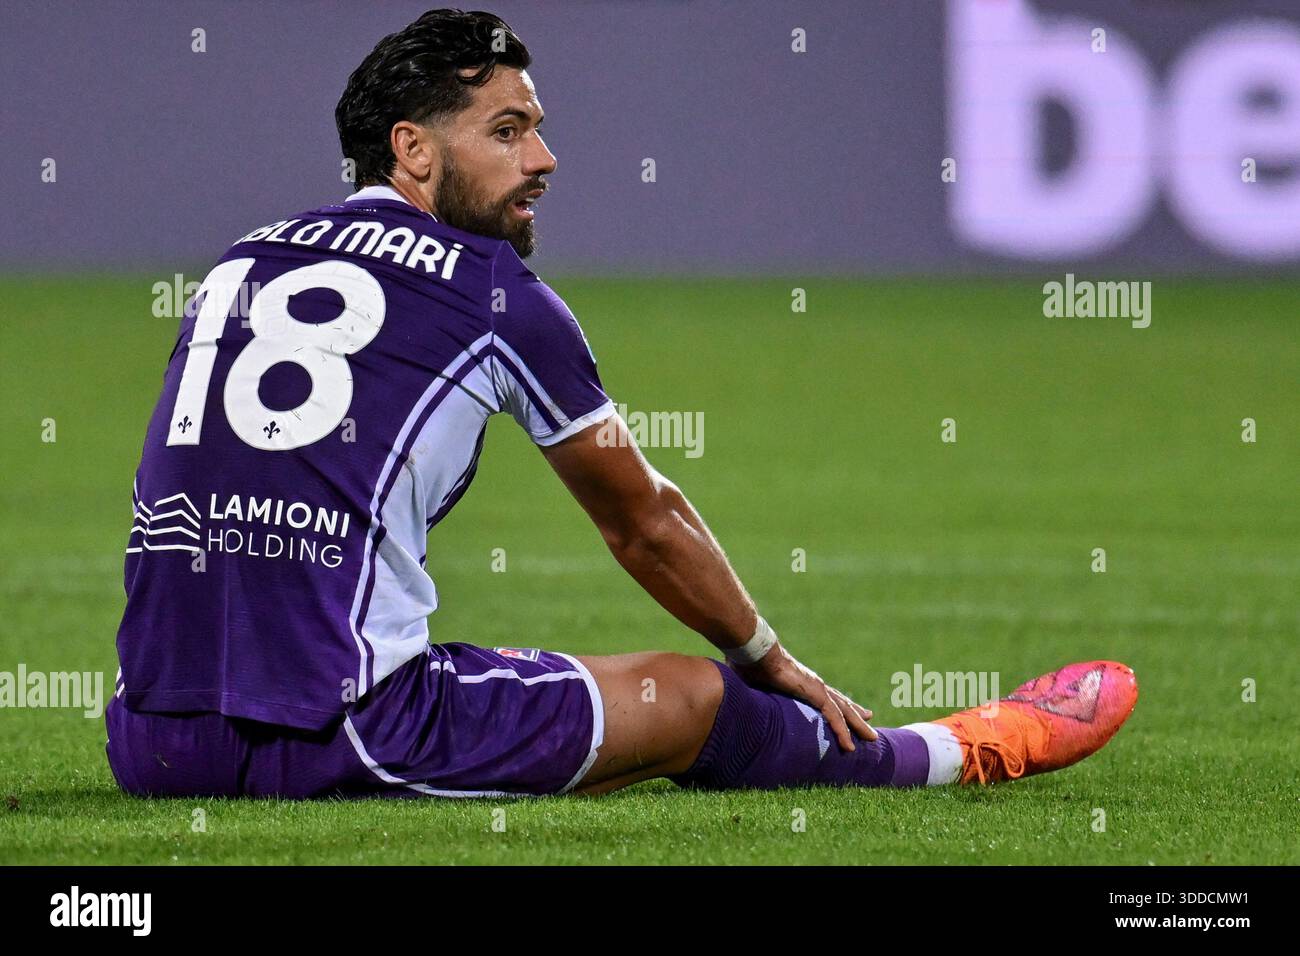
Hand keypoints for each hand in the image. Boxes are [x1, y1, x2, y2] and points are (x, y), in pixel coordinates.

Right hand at [731, 641, 877, 749]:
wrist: (756, 653)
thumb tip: (748, 706)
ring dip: (858, 726)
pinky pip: (834, 717)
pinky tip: (850, 746)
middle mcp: (815, 685)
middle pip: (842, 704)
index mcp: (803, 683)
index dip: (840, 705)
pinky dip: (843, 732)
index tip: (852, 710)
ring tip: (872, 739)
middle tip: (870, 722)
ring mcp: (818, 689)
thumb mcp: (759, 688)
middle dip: (857, 715)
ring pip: (844, 712)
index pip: (827, 696)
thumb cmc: (752, 665)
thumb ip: (761, 698)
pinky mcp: (815, 693)